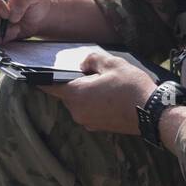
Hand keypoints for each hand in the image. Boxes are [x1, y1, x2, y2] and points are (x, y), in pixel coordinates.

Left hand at [41, 50, 158, 135]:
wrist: (153, 114)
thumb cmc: (131, 87)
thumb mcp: (112, 63)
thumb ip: (92, 59)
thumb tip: (83, 64)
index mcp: (76, 95)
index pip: (49, 86)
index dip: (41, 78)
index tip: (31, 74)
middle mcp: (77, 111)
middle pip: (67, 93)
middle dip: (75, 83)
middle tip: (93, 73)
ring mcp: (88, 121)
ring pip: (79, 102)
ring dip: (87, 93)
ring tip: (107, 84)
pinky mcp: (99, 127)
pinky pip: (90, 111)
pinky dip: (95, 103)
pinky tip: (111, 96)